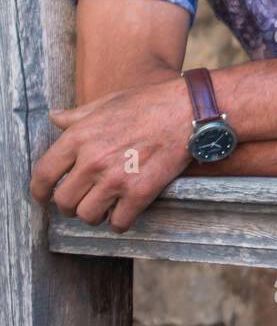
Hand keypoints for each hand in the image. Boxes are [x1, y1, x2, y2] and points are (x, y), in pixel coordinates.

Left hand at [30, 77, 192, 231]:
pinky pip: (118, 223)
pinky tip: (125, 211)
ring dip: (94, 215)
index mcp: (80, 136)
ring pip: (88, 216)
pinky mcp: (140, 193)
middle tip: (81, 201)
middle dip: (70, 206)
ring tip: (104, 206)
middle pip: (64, 202)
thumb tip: (54, 116)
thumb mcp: (107, 102)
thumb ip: (77, 116)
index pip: (44, 174)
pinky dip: (119, 221)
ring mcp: (116, 179)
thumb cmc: (147, 103)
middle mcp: (93, 160)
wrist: (187, 111)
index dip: (39, 192)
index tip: (42, 198)